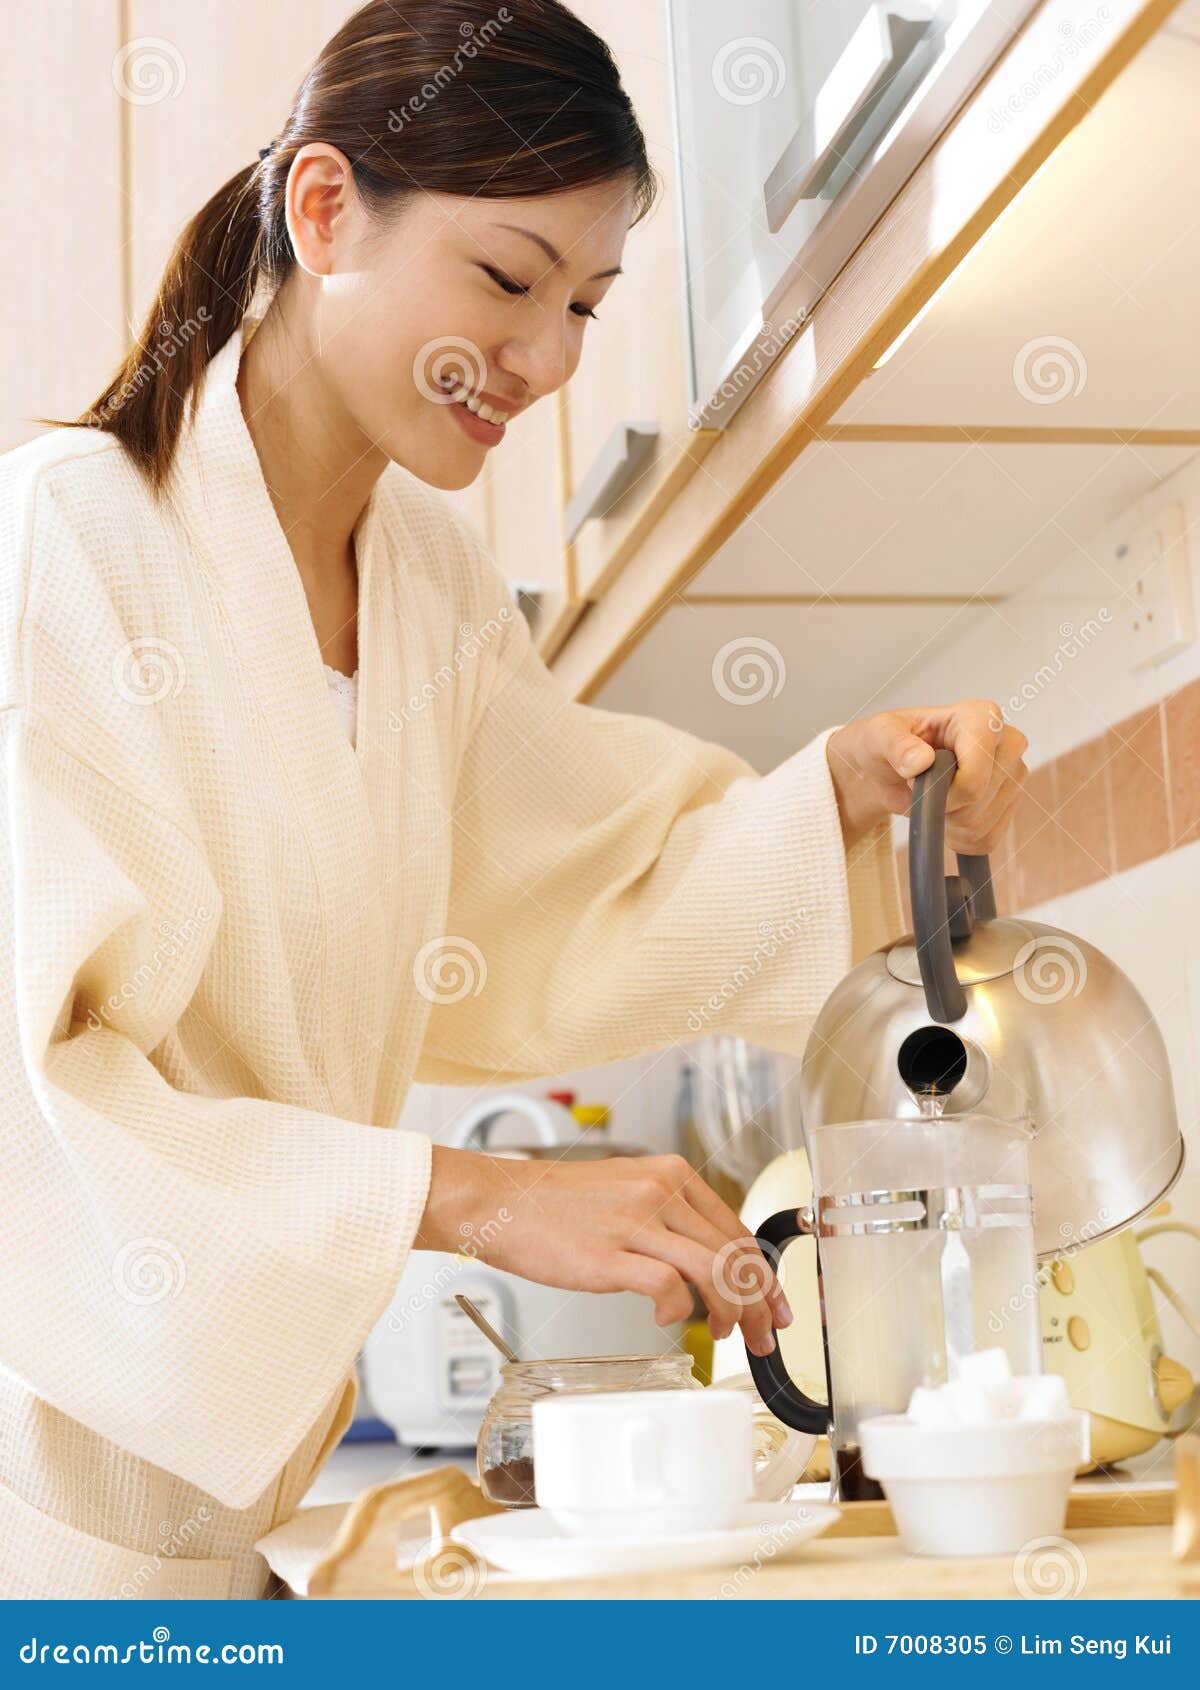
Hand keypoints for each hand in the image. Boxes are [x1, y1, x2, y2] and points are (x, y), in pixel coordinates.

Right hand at [415, 1145, 792, 1356]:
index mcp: (671, 1174)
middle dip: (759, 1304)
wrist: (502, 1200)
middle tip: (762, 1336)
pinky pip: (668, 1287)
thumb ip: (671, 1216)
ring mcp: (637, 1222)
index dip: (764, 1276)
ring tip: (727, 1336)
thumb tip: (711, 1260)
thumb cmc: (558, 1204)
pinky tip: (664, 1319)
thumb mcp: (628, 1190)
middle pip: (735, 1254)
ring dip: (732, 1312)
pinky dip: (678, 1311)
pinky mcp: (610, 1255)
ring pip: (715, 1271)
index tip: (773, 1306)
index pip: (738, 1229)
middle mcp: (661, 1191)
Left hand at [826, 700, 1027, 851]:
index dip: (943, 792)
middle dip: (943, 806)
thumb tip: (920, 761)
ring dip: (948, 823)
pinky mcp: (1010, 804)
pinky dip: (960, 838)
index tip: (916, 781)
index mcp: (981, 717)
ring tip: (933, 799)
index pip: (975, 776)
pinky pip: (987, 839)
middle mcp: (1007, 742)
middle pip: (979, 802)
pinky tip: (946, 816)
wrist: (890, 768)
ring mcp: (1013, 774)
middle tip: (922, 788)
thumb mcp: (880, 736)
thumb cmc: (888, 744)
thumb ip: (896, 745)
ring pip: (982, 825)